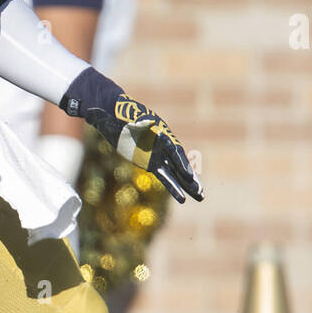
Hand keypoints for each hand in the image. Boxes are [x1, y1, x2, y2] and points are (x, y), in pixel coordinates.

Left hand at [61, 67, 202, 203]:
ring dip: (187, 185)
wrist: (110, 114)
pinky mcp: (150, 162)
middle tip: (201, 192)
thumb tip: (146, 120)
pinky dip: (174, 187)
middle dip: (190, 178)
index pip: (174, 149)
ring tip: (200, 197)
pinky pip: (165, 176)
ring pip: (175, 172)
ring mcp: (158, 154)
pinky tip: (183, 198)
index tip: (188, 174)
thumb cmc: (118, 114)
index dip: (181, 162)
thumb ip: (137, 120)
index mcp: (160, 132)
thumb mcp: (125, 116)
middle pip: (179, 163)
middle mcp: (162, 144)